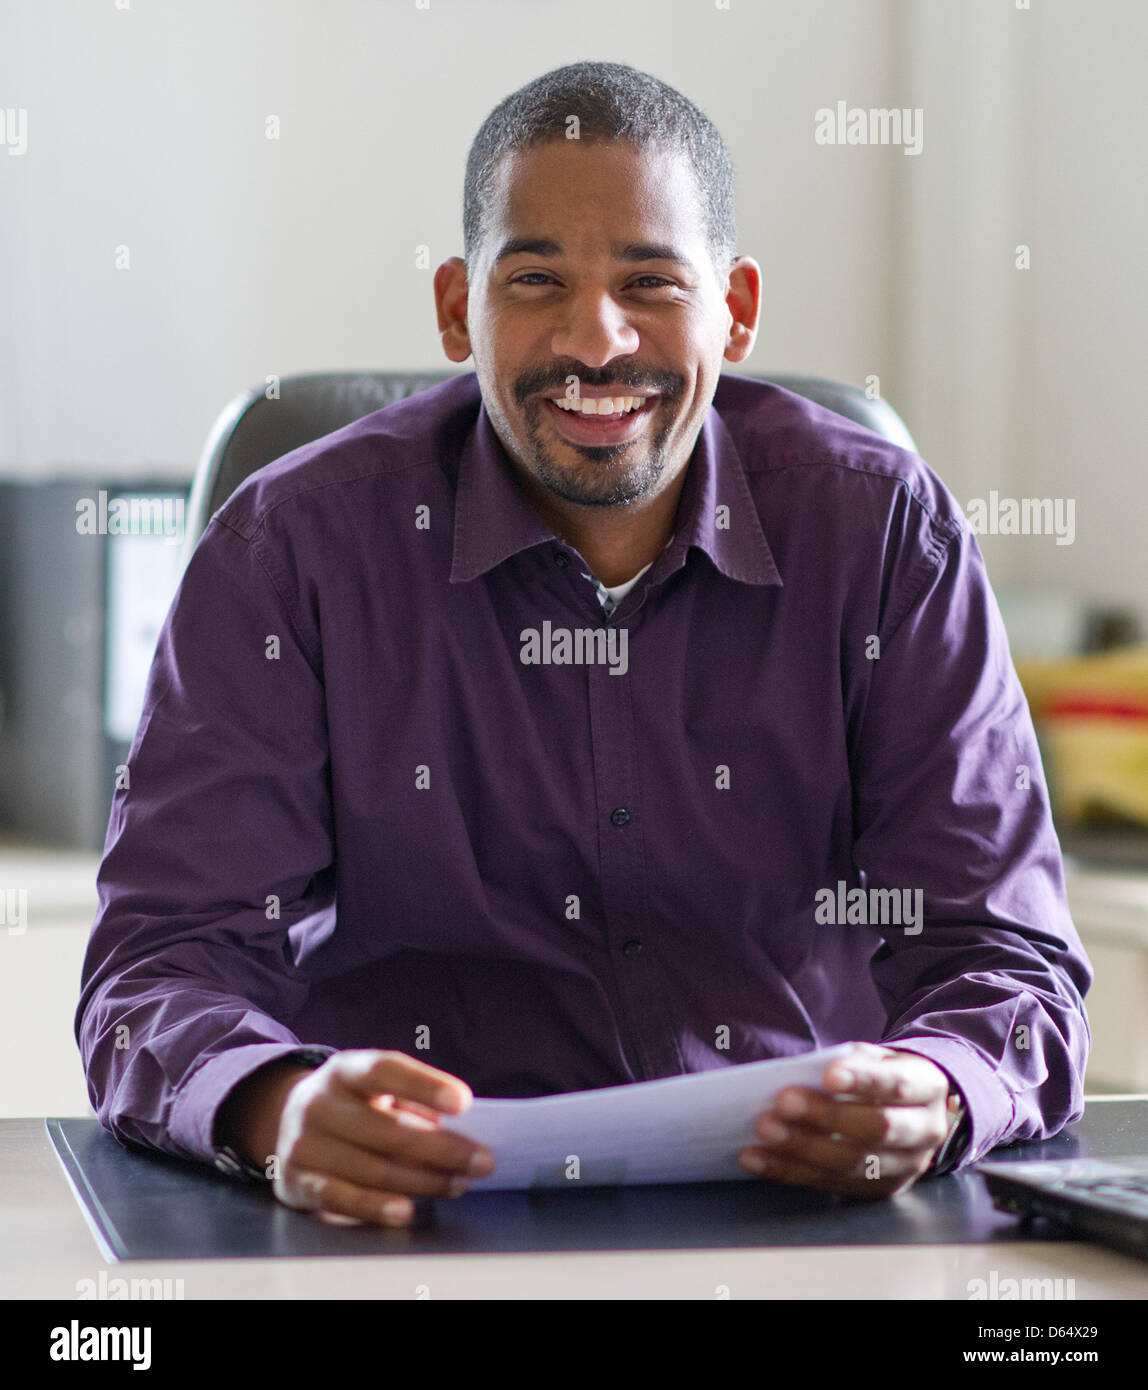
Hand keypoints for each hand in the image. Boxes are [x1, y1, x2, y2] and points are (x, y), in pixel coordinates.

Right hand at [225, 1049, 495, 1226]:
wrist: (287, 1122)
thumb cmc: (354, 1105)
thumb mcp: (377, 1090)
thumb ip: (411, 1103)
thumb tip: (455, 1132)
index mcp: (344, 1070)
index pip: (385, 1070)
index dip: (425, 1085)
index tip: (465, 1104)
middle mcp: (318, 1103)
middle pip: (387, 1129)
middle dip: (443, 1149)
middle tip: (482, 1161)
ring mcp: (303, 1143)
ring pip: (373, 1168)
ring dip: (424, 1181)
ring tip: (458, 1184)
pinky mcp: (295, 1182)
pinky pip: (341, 1198)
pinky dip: (376, 1207)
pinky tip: (408, 1211)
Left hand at [737, 1042, 952, 1199]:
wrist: (912, 1111)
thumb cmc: (882, 1076)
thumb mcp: (876, 1058)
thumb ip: (852, 1063)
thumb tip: (809, 1075)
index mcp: (928, 1088)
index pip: (897, 1085)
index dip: (863, 1081)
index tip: (828, 1075)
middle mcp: (925, 1132)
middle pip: (876, 1129)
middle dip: (827, 1116)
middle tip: (783, 1102)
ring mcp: (905, 1167)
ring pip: (852, 1163)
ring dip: (802, 1148)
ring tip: (765, 1130)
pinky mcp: (878, 1191)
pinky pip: (829, 1184)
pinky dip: (788, 1171)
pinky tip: (756, 1158)